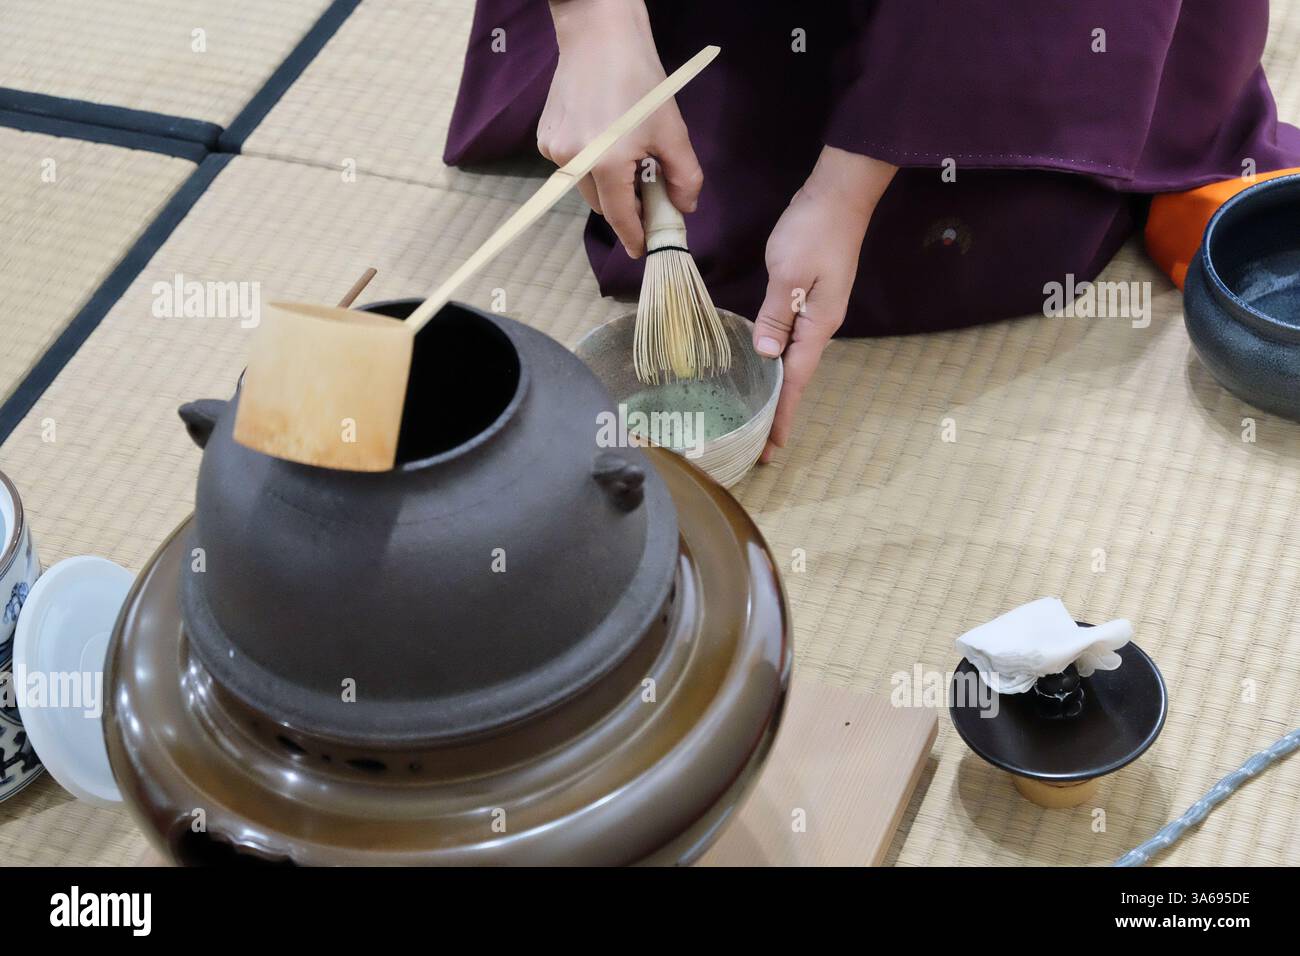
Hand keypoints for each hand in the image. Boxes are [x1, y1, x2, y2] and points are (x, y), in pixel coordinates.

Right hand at [539, 0, 702, 256]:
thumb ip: (683, 177)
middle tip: (646, 193)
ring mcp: (554, 151)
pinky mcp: (545, 138)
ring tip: (626, 155)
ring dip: (606, 183)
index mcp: (605, 164)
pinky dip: (589, 163)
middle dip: (623, 204)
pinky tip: (603, 135)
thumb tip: (683, 209)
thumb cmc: (640, 81)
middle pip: (601, 203)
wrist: (599, 35)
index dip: (633, 237)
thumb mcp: (672, 131)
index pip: (619, 216)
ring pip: (585, 186)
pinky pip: (572, 166)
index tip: (642, 251)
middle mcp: (573, 163)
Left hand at [754, 147, 895, 460]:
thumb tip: (767, 354)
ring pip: (793, 360)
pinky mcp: (809, 298)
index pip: (794, 380)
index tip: (771, 448)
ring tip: (758, 416)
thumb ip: (776, 314)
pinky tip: (763, 367)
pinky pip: (790, 340)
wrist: (839, 194)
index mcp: (817, 325)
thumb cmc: (814, 230)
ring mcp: (816, 312)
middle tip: (759, 446)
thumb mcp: (789, 272)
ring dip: (776, 389)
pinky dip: (776, 361)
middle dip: (778, 412)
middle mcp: (820, 325)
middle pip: (796, 378)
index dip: (781, 415)